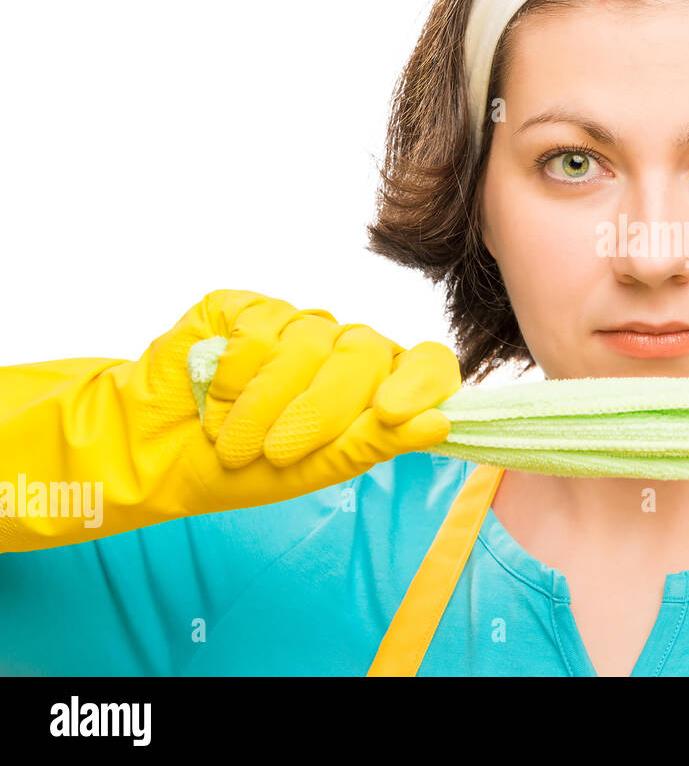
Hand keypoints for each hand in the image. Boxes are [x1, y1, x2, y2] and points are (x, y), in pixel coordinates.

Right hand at [0, 288, 460, 551]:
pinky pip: (260, 330)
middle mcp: (343, 345)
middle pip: (365, 353)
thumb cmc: (246, 467)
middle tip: (278, 454)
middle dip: (320, 412)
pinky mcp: (248, 306)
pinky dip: (235, 377)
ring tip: (234, 442)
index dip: (420, 381)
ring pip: (309, 344)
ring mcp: (296, 322)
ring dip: (265, 406)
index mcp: (376, 386)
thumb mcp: (315, 469)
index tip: (388, 412)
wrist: (158, 456)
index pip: (429, 362)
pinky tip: (215, 398)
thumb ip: (376, 443)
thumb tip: (442, 422)